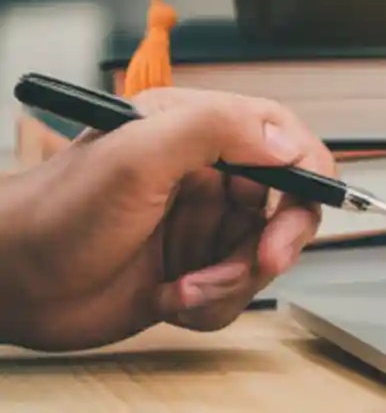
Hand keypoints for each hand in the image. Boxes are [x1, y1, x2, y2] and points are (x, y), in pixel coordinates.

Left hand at [0, 87, 334, 350]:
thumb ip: (215, 131)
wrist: (9, 285)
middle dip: (279, 237)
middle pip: (287, 201)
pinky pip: (236, 293)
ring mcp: (201, 225)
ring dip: (231, 279)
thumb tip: (286, 142)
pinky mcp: (193, 270)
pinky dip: (211, 303)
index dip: (307, 167)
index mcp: (197, 129)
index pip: (280, 136)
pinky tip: (168, 299)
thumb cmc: (56, 211)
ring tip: (183, 288)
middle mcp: (207, 175)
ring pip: (263, 254)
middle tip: (265, 259)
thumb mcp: (136, 155)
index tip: (308, 199)